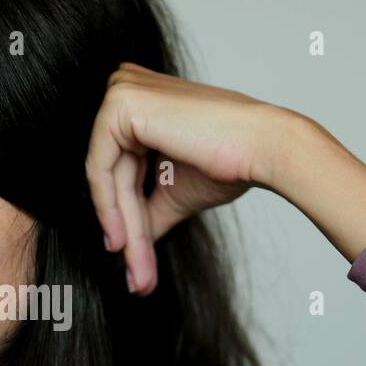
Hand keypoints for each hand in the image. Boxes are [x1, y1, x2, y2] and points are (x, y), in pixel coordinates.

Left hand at [84, 61, 290, 294]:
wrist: (264, 148)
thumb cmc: (230, 162)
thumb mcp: (173, 191)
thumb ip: (143, 212)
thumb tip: (122, 252)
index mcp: (139, 99)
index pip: (121, 168)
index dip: (127, 219)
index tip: (133, 264)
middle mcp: (125, 85)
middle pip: (115, 176)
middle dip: (128, 232)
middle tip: (138, 279)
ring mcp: (121, 90)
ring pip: (109, 180)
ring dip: (126, 231)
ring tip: (139, 273)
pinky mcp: (119, 104)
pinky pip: (101, 169)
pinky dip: (111, 210)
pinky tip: (123, 243)